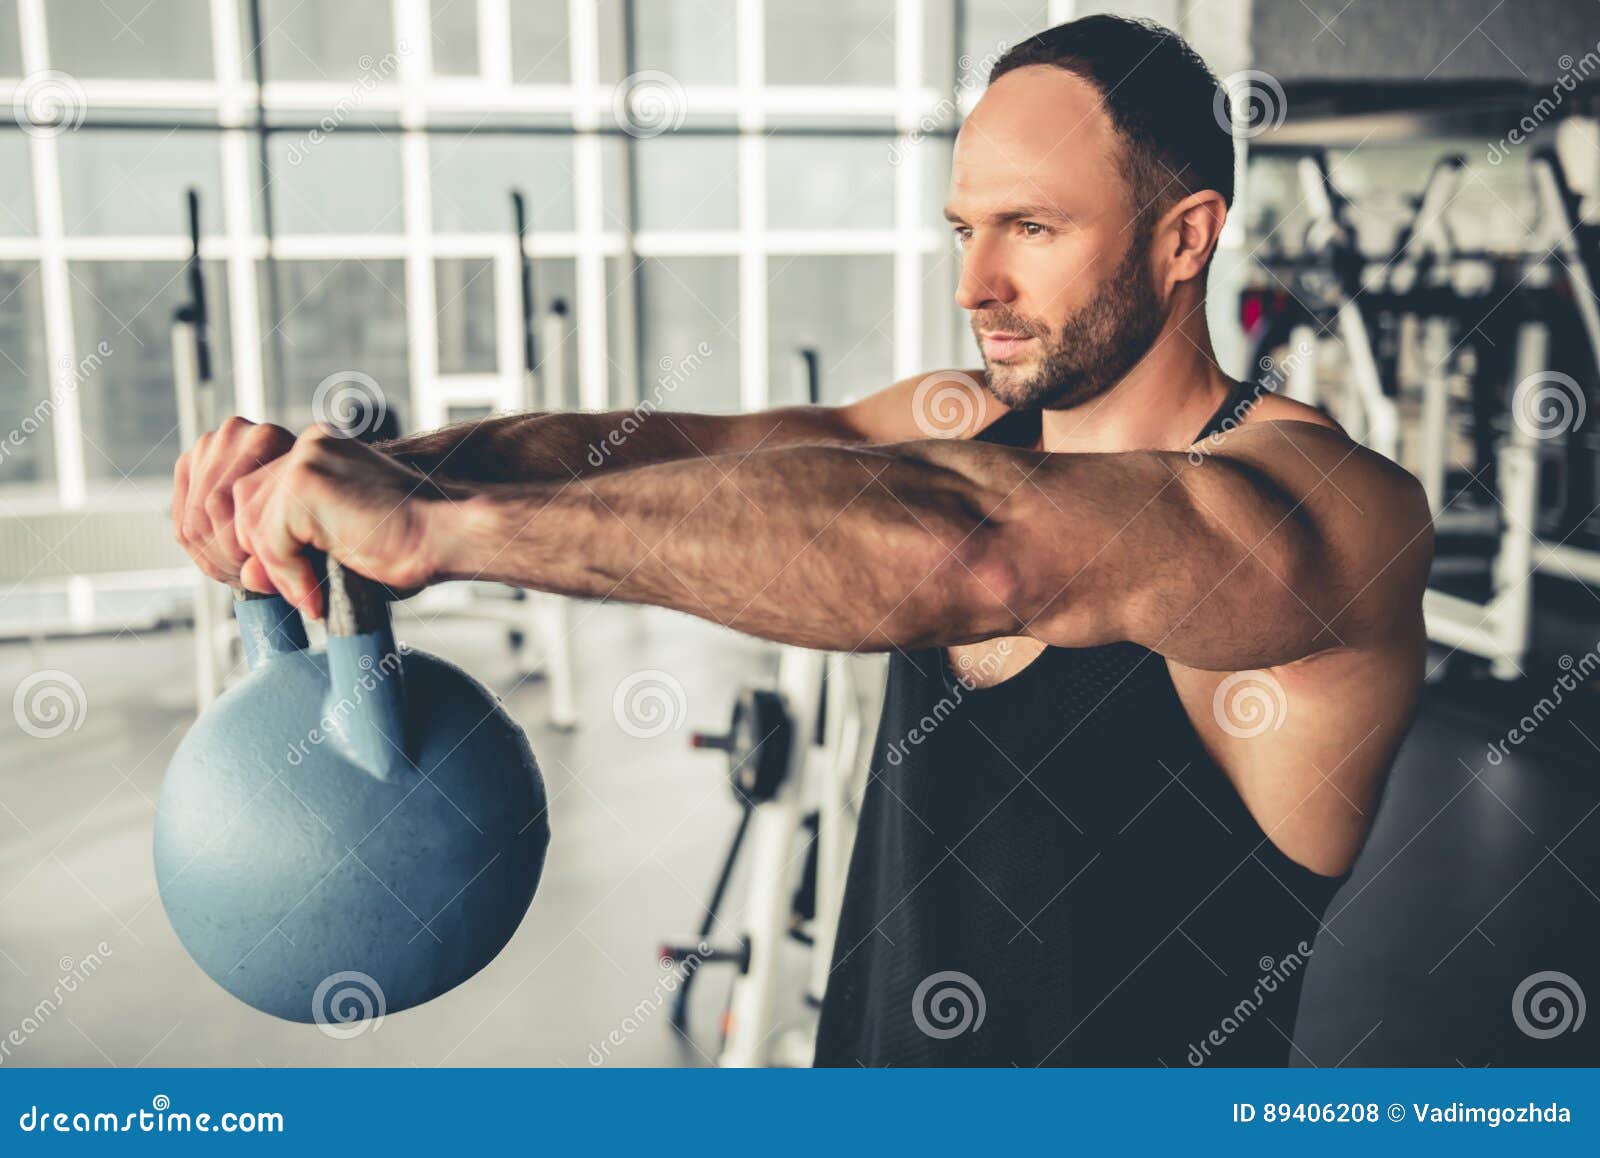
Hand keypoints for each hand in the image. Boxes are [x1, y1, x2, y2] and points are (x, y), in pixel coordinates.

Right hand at [173, 417, 296, 586]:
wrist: (307, 474)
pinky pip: (181, 522)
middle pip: (209, 511)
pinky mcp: (188, 464)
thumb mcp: (308, 520)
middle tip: (249, 576)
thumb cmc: (315, 503)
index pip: (235, 505)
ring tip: (239, 573)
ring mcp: (206, 446)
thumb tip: (250, 575)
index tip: (264, 571)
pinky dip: (201, 550)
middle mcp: (231, 434)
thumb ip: (283, 547)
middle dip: (229, 555)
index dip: (246, 548)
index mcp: (266, 439)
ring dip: (214, 557)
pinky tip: (223, 563)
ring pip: (193, 522)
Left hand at [231, 424, 465, 618]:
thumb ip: (291, 549)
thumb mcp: (338, 542)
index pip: (262, 492)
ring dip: (276, 569)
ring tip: (312, 596)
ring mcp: (306, 461)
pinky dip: (289, 577)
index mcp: (321, 450)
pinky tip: (318, 595)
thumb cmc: (413, 540)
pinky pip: (270, 542)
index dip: (270, 540)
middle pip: (247, 502)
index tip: (299, 579)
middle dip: (265, 553)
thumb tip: (246, 573)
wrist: (448, 532)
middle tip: (301, 592)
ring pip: (252, 523)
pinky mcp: (304, 486)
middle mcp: (310, 445)